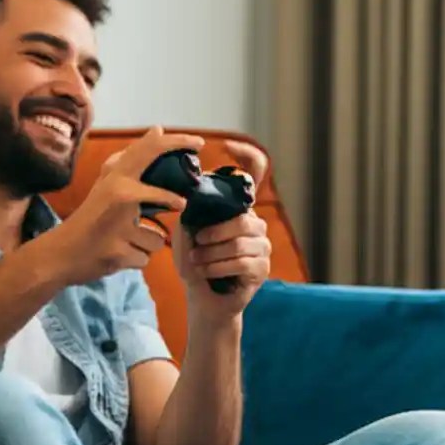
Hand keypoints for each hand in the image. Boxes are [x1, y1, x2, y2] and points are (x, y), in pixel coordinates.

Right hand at [41, 126, 205, 285]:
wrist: (62, 252)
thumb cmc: (90, 217)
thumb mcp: (105, 183)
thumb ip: (132, 160)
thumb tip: (158, 130)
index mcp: (116, 176)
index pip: (150, 150)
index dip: (178, 142)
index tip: (199, 143)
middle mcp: (119, 195)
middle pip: (162, 194)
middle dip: (174, 199)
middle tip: (182, 204)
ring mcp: (120, 225)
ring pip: (156, 237)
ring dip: (146, 242)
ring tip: (124, 241)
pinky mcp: (120, 252)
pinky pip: (145, 256)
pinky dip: (136, 257)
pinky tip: (118, 253)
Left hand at [174, 141, 271, 317]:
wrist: (202, 299)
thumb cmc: (194, 264)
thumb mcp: (184, 233)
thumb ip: (188, 210)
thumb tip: (182, 187)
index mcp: (237, 209)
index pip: (253, 175)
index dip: (247, 157)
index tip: (229, 145)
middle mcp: (255, 224)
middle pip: (243, 219)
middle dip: (213, 234)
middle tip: (196, 245)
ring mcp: (262, 247)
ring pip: (240, 243)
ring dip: (211, 255)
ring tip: (197, 262)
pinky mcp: (262, 269)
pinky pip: (242, 263)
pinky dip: (217, 268)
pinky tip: (206, 272)